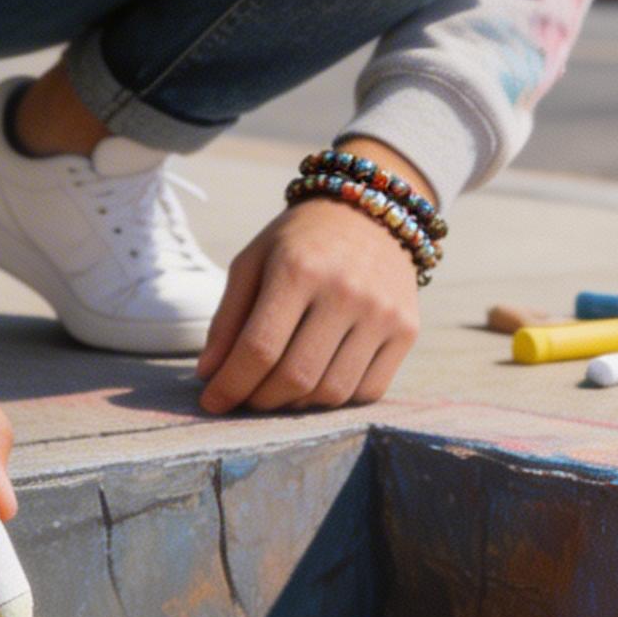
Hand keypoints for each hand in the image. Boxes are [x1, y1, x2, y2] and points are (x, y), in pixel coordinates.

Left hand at [194, 193, 421, 414]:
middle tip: (244, 397)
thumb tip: (210, 375)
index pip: (259, 348)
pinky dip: (336, 400)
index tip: (211, 401)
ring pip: (332, 392)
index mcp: (298, 269)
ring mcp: (382, 313)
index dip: (230, 384)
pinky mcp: (407, 329)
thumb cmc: (300, 241)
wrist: (370, 212)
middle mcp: (345, 291)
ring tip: (278, 390)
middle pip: (295, 377)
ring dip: (296, 404)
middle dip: (259, 400)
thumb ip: (228, 318)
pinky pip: (368, 391)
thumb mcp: (253, 261)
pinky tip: (317, 381)